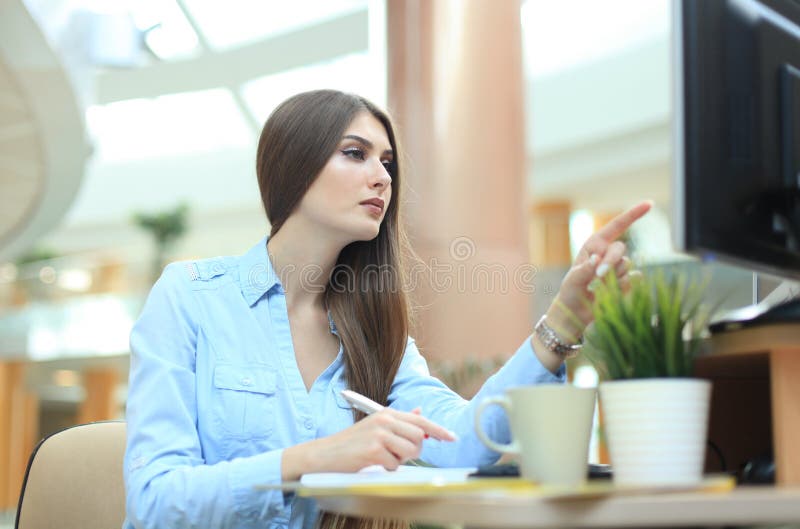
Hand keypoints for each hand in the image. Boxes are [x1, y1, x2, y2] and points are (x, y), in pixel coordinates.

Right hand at [281, 408, 455, 480]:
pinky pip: (395, 465)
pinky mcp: (373, 450)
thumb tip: (421, 412)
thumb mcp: (376, 427)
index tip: (452, 437)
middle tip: (397, 455)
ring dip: (400, 461)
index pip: (421, 420)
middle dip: (414, 451)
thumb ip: (400, 421)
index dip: (439, 429)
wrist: (325, 454)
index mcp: (387, 414)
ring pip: (410, 451)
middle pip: (419, 437)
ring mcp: (378, 434)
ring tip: (383, 458)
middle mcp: (384, 420)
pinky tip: (373, 463)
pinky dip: (387, 469)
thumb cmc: (352, 443)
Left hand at [546, 200, 652, 341]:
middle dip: (611, 262)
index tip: (650, 204)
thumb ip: (584, 269)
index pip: (616, 226)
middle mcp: (608, 253)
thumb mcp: (572, 280)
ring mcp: (619, 268)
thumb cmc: (570, 292)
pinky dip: (622, 287)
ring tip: (597, 288)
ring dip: (613, 278)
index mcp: (595, 245)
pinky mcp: (626, 282)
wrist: (576, 312)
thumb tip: (597, 259)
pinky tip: (610, 293)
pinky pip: (633, 280)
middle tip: (598, 275)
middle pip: (620, 249)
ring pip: (626, 266)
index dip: (633, 215)